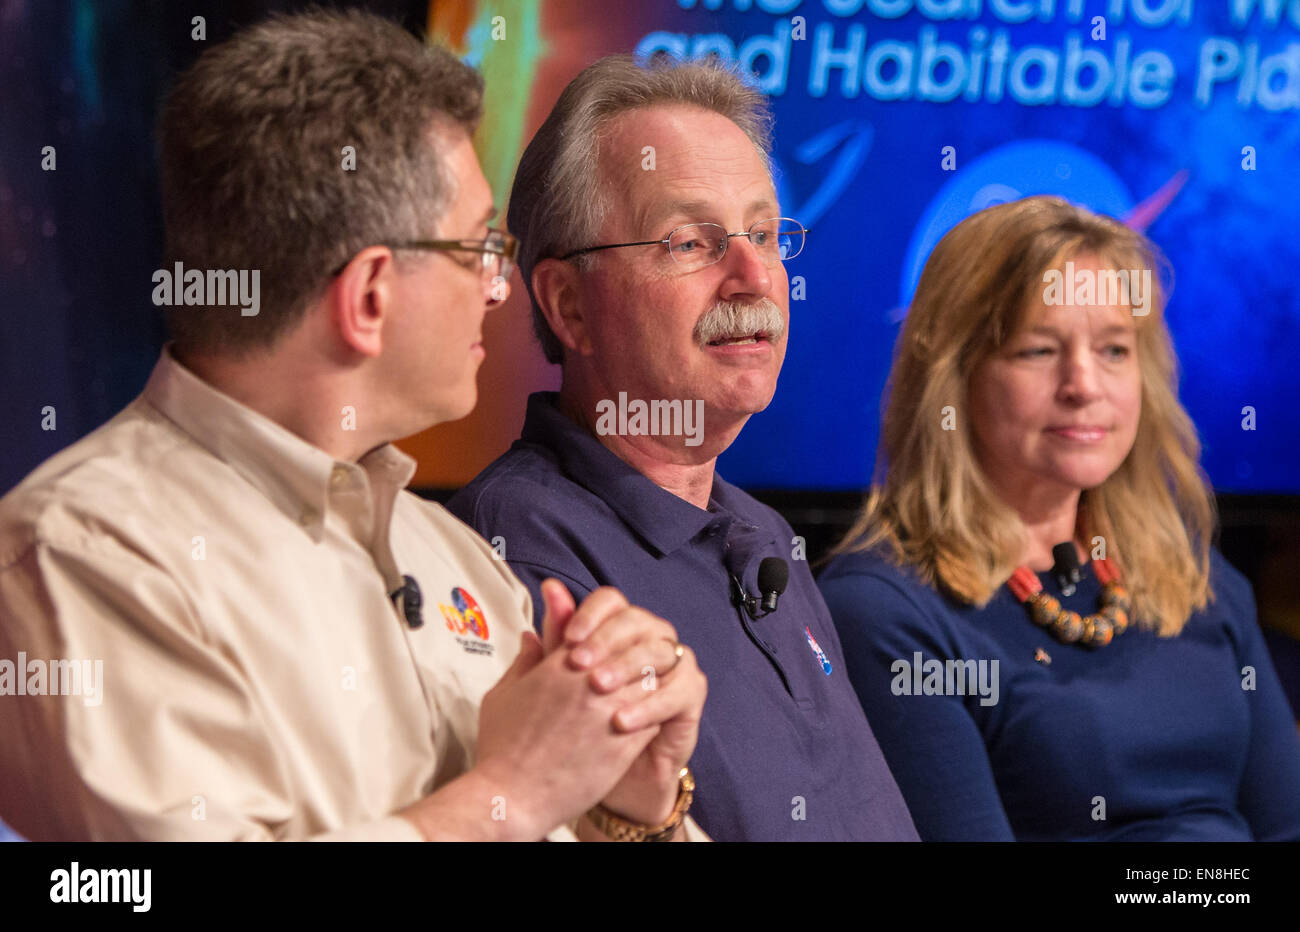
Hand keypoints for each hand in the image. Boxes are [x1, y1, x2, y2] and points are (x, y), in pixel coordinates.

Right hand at [471, 585, 663, 839]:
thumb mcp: (503, 693)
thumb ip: (524, 660)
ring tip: (643, 689)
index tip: (609, 646)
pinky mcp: (625, 743)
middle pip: (632, 648)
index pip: (600, 629)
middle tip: (637, 662)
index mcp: (560, 664)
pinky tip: (645, 719)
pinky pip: (656, 715)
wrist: (512, 797)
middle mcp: (589, 681)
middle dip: (636, 652)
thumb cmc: (502, 749)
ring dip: (649, 680)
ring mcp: (610, 711)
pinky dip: (654, 712)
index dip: (609, 634)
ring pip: (651, 678)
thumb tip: (532, 635)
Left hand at [548, 582, 707, 828]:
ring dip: (627, 667)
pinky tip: (620, 722)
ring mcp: (674, 665)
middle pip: (638, 619)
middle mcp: (650, 639)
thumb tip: (549, 588)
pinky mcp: (690, 697)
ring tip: (597, 690)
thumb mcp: (561, 680)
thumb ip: (557, 636)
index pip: (611, 601)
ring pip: (661, 650)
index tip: (568, 638)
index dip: (591, 613)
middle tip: (578, 664)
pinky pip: (679, 691)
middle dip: (607, 638)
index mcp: (618, 629)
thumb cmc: (579, 724)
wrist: (602, 775)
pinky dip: (649, 705)